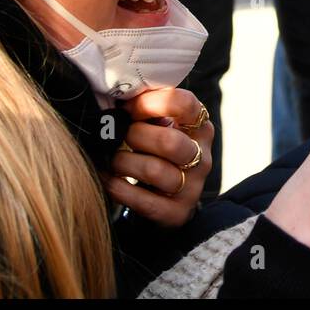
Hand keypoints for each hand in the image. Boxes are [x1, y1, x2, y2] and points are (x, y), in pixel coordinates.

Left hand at [104, 87, 212, 227]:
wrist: (168, 196)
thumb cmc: (155, 150)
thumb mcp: (159, 125)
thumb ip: (146, 107)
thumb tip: (117, 96)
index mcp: (200, 126)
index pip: (184, 104)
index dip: (150, 103)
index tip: (129, 109)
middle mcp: (202, 156)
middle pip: (170, 142)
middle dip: (134, 136)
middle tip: (117, 136)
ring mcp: (193, 187)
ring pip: (156, 171)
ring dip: (123, 162)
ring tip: (112, 158)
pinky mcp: (178, 213)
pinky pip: (144, 202)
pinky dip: (119, 188)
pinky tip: (108, 179)